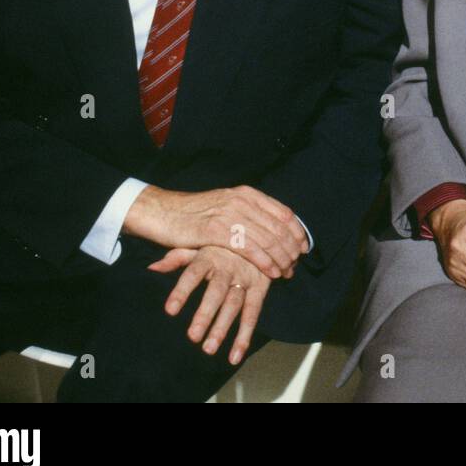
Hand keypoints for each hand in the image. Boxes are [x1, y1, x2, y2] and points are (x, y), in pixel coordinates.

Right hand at [123, 185, 307, 280]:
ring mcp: (230, 214)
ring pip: (268, 239)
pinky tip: (271, 272)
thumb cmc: (195, 214)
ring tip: (286, 272)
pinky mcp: (217, 231)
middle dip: (290, 249)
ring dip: (281, 259)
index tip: (303, 248)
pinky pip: (250, 249)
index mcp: (247, 194)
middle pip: (279, 228)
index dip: (297, 232)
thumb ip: (249, 214)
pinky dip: (264, 262)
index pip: (284, 213)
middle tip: (295, 266)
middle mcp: (242, 201)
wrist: (162, 212)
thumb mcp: (226, 205)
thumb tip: (275, 229)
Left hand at [149, 245, 269, 364]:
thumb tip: (151, 268)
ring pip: (234, 305)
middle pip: (216, 292)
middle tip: (193, 337)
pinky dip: (245, 336)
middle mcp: (228, 267)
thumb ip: (177, 257)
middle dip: (205, 314)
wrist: (260, 236)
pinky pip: (253, 313)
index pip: (192, 274)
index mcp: (209, 256)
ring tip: (209, 348)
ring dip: (223, 328)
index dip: (182, 291)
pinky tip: (234, 355)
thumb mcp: (200, 244)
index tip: (170, 310)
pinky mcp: (261, 287)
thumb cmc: (221, 244)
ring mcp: (246, 278)